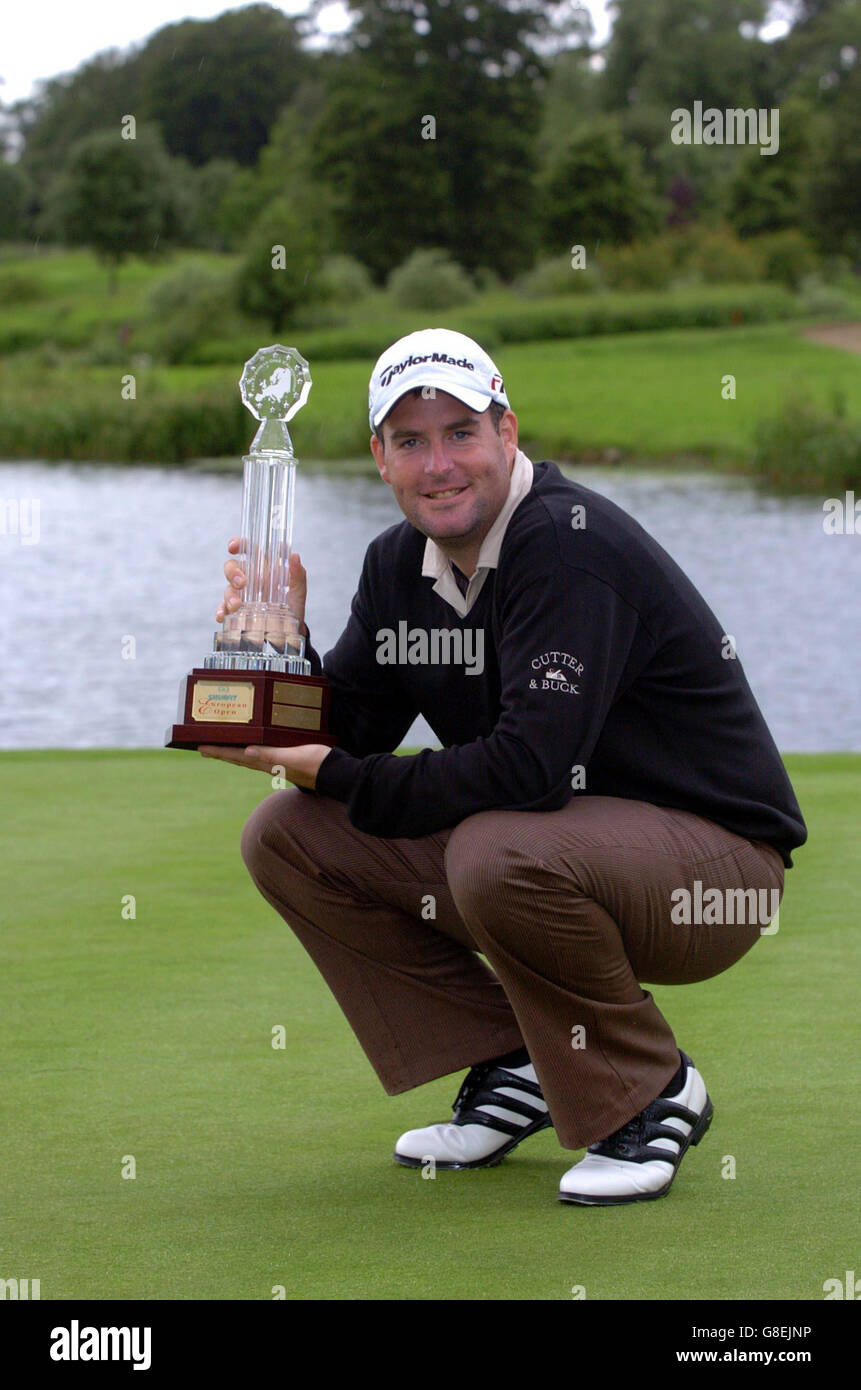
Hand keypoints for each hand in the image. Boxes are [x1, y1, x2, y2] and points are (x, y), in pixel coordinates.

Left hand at [198, 742, 330, 788]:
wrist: (336, 774)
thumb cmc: (316, 764)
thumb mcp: (293, 756)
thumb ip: (271, 755)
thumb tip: (246, 752)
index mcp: (267, 763)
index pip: (237, 756)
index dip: (219, 752)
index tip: (201, 748)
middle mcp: (269, 764)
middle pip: (239, 758)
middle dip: (221, 752)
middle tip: (204, 748)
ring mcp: (278, 763)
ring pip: (249, 758)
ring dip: (234, 753)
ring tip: (222, 749)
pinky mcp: (286, 760)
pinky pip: (262, 755)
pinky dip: (252, 751)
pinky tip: (254, 749)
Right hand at [216, 538, 308, 634]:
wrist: (290, 630)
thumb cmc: (292, 604)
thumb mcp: (298, 590)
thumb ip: (297, 574)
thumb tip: (294, 556)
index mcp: (262, 568)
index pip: (247, 550)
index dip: (237, 545)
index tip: (233, 547)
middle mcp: (248, 579)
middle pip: (232, 567)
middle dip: (232, 572)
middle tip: (242, 583)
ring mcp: (240, 595)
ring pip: (228, 589)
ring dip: (230, 596)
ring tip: (237, 606)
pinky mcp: (235, 612)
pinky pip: (223, 609)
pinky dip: (221, 611)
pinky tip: (223, 616)